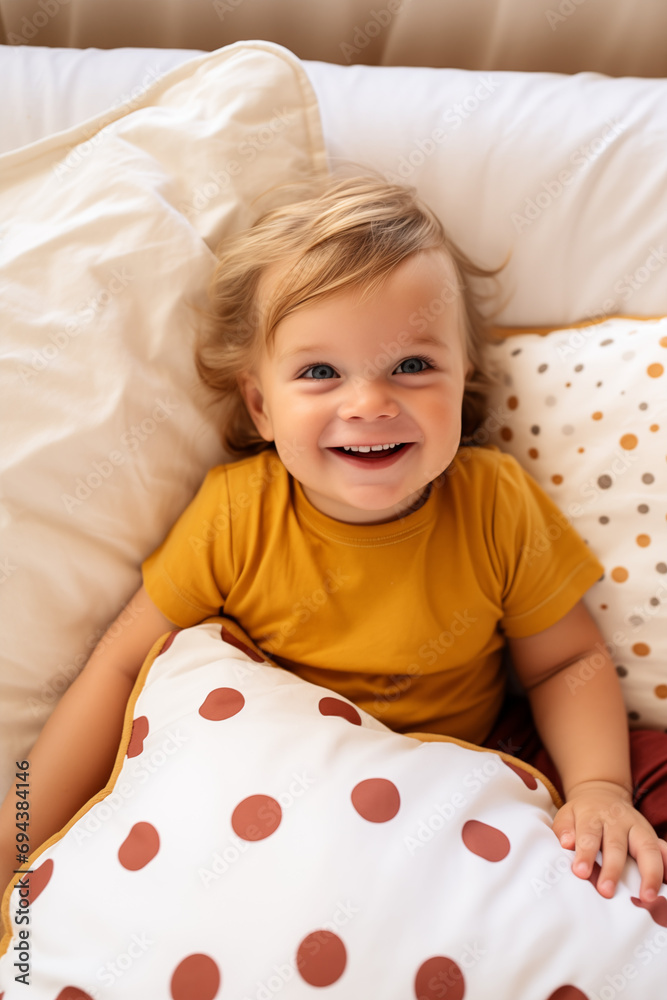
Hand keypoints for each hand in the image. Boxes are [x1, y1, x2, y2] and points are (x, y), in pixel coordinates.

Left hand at [551, 779, 666, 902]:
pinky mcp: (652, 835)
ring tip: (648, 897)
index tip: (580, 872)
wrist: (602, 794)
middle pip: (617, 845)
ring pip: (647, 848)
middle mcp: (618, 821)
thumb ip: (564, 829)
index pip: (589, 835)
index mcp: (593, 816)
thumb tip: (566, 843)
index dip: (585, 854)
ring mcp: (638, 828)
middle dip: (613, 869)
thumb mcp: (567, 814)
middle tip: (607, 891)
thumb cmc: (583, 813)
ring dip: (650, 873)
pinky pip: (664, 849)